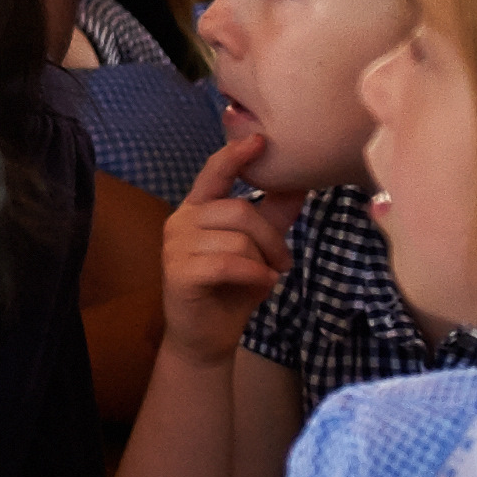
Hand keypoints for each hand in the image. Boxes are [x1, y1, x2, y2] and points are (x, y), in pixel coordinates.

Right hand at [157, 125, 293, 365]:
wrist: (206, 337)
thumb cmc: (232, 288)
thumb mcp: (259, 248)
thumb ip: (274, 215)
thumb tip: (301, 182)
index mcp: (197, 209)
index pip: (214, 173)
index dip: (236, 155)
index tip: (261, 139)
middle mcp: (181, 221)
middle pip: (239, 211)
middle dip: (271, 238)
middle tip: (283, 263)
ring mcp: (175, 246)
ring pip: (237, 239)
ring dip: (263, 261)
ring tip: (267, 277)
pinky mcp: (178, 272)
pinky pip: (228, 263)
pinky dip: (253, 275)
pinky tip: (261, 285)